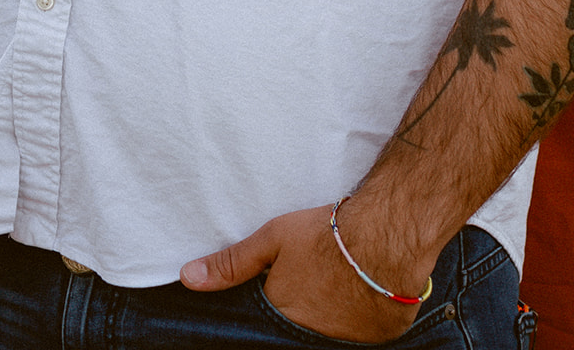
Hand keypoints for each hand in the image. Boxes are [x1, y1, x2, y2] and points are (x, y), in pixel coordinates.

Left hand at [180, 204, 424, 343]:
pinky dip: (359, 321)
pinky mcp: (379, 339)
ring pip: (331, 333)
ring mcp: (347, 343)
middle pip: (298, 330)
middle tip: (314, 288)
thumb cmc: (325, 235)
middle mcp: (311, 338)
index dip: (275, 313)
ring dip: (329, 318)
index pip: (266, 330)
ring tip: (335, 289)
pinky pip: (362, 335)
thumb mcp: (273, 240)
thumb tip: (188, 278)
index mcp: (282, 319)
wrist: (385, 234)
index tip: (283, 298)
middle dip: (302, 314)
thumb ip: (232, 264)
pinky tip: (360, 296)